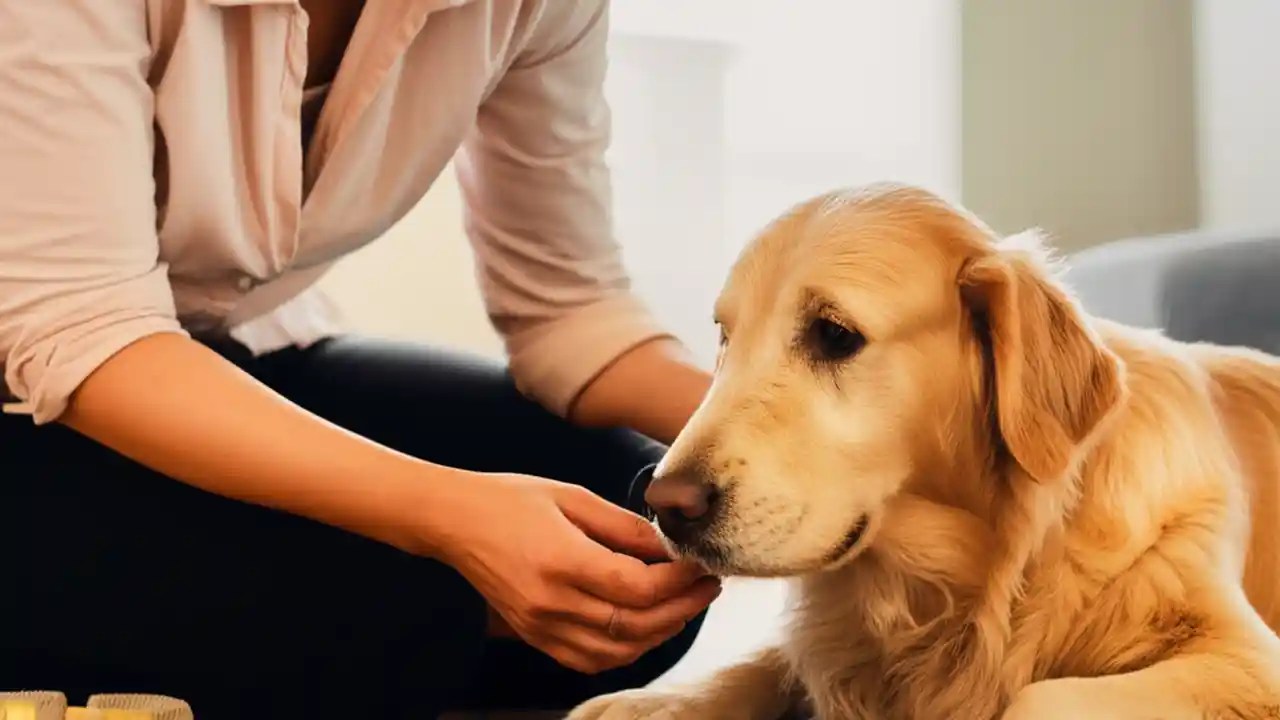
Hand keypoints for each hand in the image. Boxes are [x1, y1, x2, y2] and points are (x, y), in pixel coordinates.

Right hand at [438, 472, 720, 673]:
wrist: (453, 521)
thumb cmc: (509, 500)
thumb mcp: (572, 497)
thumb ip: (624, 526)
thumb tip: (669, 545)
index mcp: (563, 561)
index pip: (639, 587)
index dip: (680, 580)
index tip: (701, 563)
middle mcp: (553, 603)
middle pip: (636, 624)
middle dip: (683, 608)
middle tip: (707, 586)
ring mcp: (542, 626)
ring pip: (619, 650)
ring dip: (660, 632)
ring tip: (684, 606)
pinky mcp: (535, 636)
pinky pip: (590, 659)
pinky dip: (626, 650)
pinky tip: (645, 628)